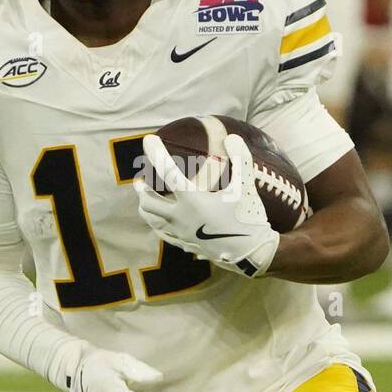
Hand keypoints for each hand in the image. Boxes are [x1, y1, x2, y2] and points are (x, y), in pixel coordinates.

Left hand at [133, 132, 280, 277]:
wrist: (252, 254)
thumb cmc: (248, 218)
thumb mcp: (246, 186)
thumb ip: (240, 159)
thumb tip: (232, 137)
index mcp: (193, 200)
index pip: (167, 171)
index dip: (155, 153)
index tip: (148, 140)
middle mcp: (181, 217)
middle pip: (148, 200)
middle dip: (141, 188)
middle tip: (139, 179)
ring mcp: (181, 233)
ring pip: (151, 219)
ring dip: (145, 206)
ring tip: (143, 198)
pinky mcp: (185, 245)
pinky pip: (162, 233)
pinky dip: (156, 223)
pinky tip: (159, 220)